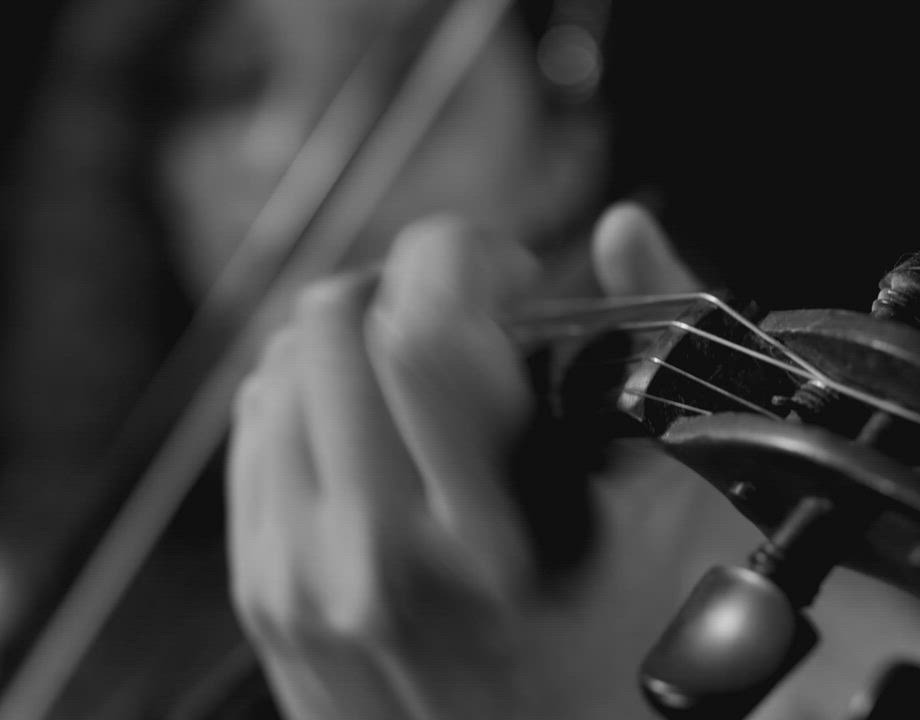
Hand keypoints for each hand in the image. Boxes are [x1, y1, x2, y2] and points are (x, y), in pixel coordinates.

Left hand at [227, 201, 919, 719]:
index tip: (508, 273)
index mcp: (487, 541)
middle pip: (331, 325)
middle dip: (403, 283)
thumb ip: (661, 356)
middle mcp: (372, 558)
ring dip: (354, 335)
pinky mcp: (261, 591)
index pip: (423, 330)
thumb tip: (624, 230)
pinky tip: (371, 424)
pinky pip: (252, 430)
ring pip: (280, 366)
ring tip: (417, 370)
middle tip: (464, 313)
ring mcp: (299, 577)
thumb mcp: (668, 519)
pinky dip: (309, 393)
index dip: (461, 255)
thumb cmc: (619, 658)